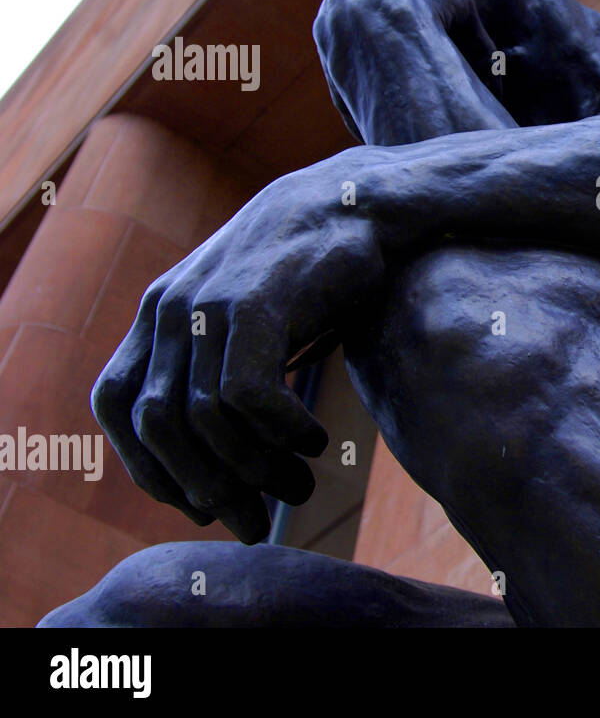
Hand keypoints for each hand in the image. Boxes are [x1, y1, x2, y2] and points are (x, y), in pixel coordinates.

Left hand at [91, 159, 384, 541]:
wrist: (357, 203)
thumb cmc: (313, 273)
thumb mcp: (249, 321)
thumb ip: (220, 373)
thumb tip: (222, 465)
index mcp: (161, 311)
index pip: (118, 404)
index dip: (148, 461)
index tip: (197, 502)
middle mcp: (172, 306)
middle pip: (160, 425)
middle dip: (206, 486)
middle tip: (255, 520)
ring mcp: (210, 302)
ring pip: (205, 418)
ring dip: (254, 467)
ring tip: (299, 483)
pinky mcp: (256, 303)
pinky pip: (248, 395)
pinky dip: (279, 432)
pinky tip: (313, 439)